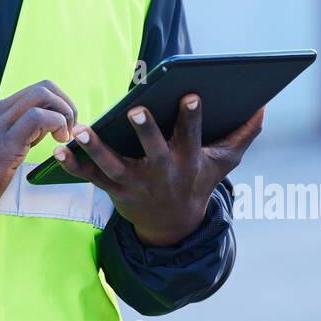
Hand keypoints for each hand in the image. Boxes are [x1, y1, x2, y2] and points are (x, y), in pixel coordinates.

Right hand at [0, 80, 77, 226]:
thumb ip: (20, 134)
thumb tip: (46, 130)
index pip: (36, 91)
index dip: (58, 106)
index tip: (63, 129)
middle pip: (43, 86)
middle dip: (66, 105)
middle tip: (70, 132)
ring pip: (42, 94)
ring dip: (64, 113)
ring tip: (64, 138)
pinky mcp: (4, 142)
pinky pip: (38, 118)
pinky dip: (56, 124)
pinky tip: (56, 142)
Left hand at [53, 96, 263, 246]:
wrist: (173, 227)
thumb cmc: (197, 181)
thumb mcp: (223, 162)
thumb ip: (244, 134)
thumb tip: (263, 106)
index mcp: (188, 159)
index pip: (191, 134)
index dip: (191, 116)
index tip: (190, 93)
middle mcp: (161, 171)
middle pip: (153, 150)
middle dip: (146, 130)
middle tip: (136, 109)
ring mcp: (135, 183)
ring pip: (113, 166)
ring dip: (97, 149)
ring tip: (82, 130)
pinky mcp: (113, 191)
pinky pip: (90, 178)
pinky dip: (74, 165)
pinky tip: (58, 151)